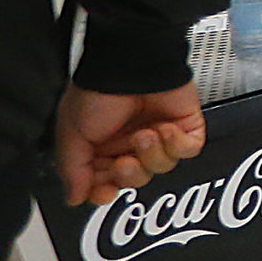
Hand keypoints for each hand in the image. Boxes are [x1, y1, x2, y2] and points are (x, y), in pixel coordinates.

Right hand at [54, 84, 205, 207]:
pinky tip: (165, 129)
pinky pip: (189, 150)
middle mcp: (130, 142)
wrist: (131, 63)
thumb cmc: (99, 89)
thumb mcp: (72, 133)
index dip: (106, 191)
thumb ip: (73, 169)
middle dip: (130, 174)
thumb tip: (74, 197)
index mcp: (101, 145)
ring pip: (163, 167)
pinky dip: (178, 144)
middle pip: (136, 179)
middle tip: (124, 160)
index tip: (104, 192)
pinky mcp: (185, 126)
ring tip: (144, 134)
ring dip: (152, 154)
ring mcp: (159, 135)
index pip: (106, 182)